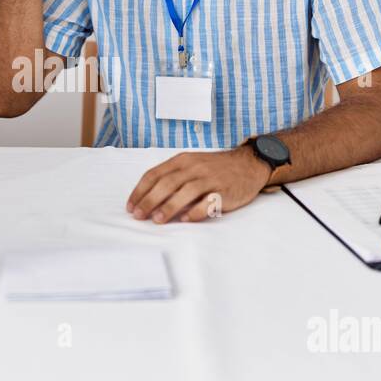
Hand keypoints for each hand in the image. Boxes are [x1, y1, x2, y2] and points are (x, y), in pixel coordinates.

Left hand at [126, 145, 272, 223]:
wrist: (249, 164)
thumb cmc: (215, 168)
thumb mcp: (192, 165)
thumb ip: (172, 178)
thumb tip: (148, 199)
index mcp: (182, 160)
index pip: (155, 174)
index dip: (140, 191)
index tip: (131, 206)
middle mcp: (194, 167)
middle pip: (167, 183)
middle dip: (150, 200)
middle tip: (139, 215)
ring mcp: (210, 178)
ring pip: (185, 191)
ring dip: (169, 206)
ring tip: (157, 220)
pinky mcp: (224, 191)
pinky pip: (208, 202)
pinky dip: (195, 211)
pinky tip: (185, 219)